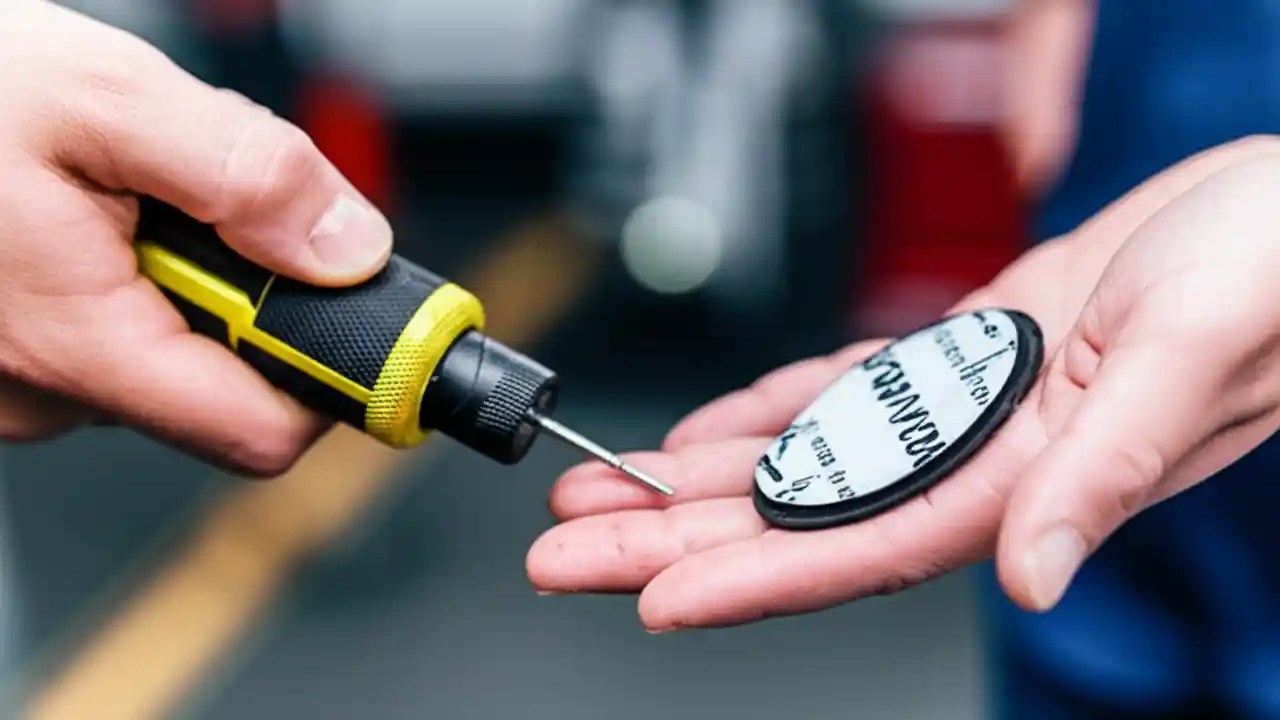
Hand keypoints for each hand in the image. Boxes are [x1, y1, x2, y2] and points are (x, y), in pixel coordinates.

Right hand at [0, 1, 391, 472]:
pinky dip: (128, 277)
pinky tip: (85, 214)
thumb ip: (249, 177)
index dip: (333, 376)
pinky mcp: (6, 361)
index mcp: (82, 345)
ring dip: (184, 276)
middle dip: (248, 292)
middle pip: (225, 384)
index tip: (367, 326)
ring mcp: (19, 385)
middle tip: (202, 204)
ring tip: (119, 192)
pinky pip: (110, 336)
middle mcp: (45, 393)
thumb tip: (351, 250)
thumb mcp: (108, 98)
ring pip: (167, 353)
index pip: (263, 430)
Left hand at [527, 135, 1279, 629]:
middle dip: (675, 535)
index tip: (652, 594)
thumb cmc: (1268, 278)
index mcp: (1025, 476)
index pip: (860, 546)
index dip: (750, 578)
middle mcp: (979, 458)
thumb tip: (1033, 575)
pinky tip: (705, 433)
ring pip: (802, 461)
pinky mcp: (962, 356)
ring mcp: (963, 410)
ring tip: (599, 489)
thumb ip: (1103, 473)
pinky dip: (768, 414)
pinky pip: (842, 394)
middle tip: (569, 545)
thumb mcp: (1188, 359)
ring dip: (696, 479)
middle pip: (797, 516)